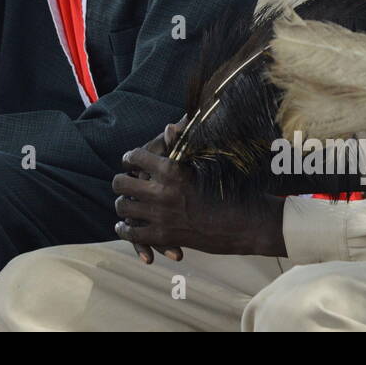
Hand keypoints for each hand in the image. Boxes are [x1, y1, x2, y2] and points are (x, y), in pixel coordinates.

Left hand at [112, 141, 286, 260]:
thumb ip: (182, 147)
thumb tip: (167, 127)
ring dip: (122, 205)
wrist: (244, 222)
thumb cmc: (229, 188)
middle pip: (122, 183)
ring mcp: (161, 216)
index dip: (129, 158)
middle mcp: (162, 192)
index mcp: (171, 169)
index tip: (129, 160)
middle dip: (121, 181)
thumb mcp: (206, 164)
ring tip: (123, 204)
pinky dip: (125, 230)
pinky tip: (123, 227)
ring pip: (123, 208)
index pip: (136, 157)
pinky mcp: (164, 236)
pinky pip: (133, 234)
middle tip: (123, 182)